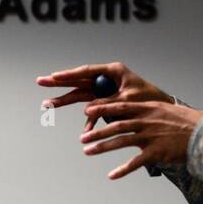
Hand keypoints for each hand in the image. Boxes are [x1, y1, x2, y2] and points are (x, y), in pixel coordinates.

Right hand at [36, 61, 173, 112]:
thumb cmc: (149, 99)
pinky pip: (94, 111)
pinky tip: (86, 132)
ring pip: (81, 95)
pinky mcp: (107, 102)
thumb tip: (87, 110)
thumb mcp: (128, 101)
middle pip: (78, 80)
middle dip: (59, 83)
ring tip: (47, 104)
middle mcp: (106, 79)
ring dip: (65, 100)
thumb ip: (108, 104)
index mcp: (113, 71)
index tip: (53, 76)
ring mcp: (105, 90)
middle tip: (40, 81)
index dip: (68, 74)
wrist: (162, 110)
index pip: (86, 71)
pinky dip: (91, 122)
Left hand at [78, 101, 202, 179]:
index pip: (119, 106)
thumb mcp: (164, 110)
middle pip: (116, 125)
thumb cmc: (185, 122)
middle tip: (82, 138)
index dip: (101, 108)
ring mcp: (151, 137)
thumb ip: (145, 111)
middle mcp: (146, 121)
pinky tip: (111, 175)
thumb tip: (130, 110)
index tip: (87, 110)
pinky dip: (122, 170)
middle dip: (97, 132)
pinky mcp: (156, 152)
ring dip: (102, 147)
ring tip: (87, 151)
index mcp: (147, 109)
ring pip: (121, 141)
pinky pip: (136, 162)